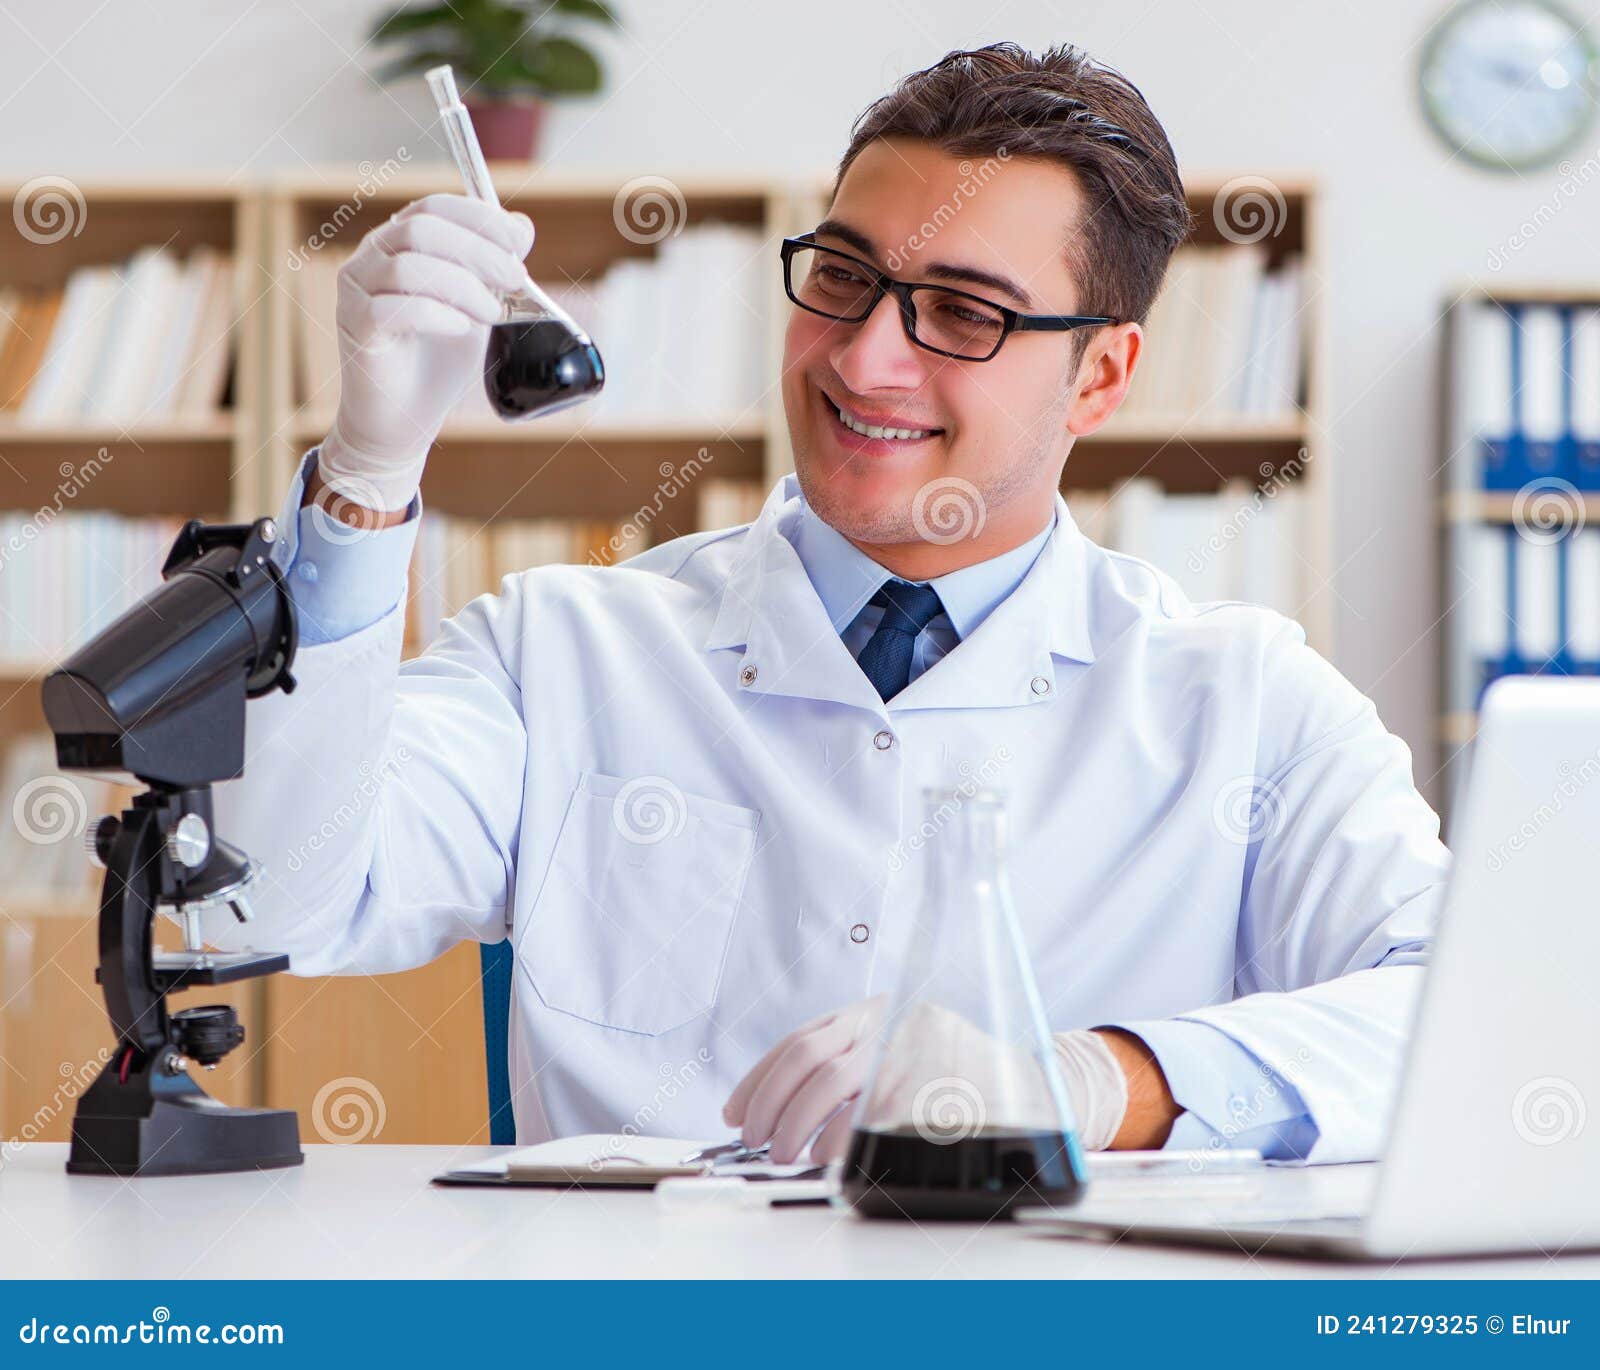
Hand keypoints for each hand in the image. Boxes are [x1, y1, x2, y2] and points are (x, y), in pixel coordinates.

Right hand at [318, 194, 534, 511]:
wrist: (405, 418)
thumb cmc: (437, 361)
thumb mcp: (477, 306)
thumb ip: (493, 268)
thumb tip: (522, 226)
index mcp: (398, 243)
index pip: (434, 207)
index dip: (479, 218)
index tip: (518, 240)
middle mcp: (371, 258)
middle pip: (422, 229)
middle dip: (479, 251)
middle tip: (515, 280)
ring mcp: (357, 290)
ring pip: (410, 264)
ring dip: (463, 287)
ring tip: (492, 314)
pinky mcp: (354, 325)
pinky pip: (396, 307)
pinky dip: (438, 314)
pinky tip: (460, 329)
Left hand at [722, 996, 1135, 1163]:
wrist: (1034, 1081)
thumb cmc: (954, 1073)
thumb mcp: (894, 1051)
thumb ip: (844, 1063)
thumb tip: (767, 1104)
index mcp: (874, 1012)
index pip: (800, 1039)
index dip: (757, 1079)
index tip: (736, 1112)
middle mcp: (891, 1021)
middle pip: (810, 1058)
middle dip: (772, 1106)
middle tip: (758, 1142)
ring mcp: (915, 1048)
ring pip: (836, 1081)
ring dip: (798, 1126)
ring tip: (786, 1154)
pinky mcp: (936, 1079)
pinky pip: (875, 1111)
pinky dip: (842, 1139)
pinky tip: (829, 1159)